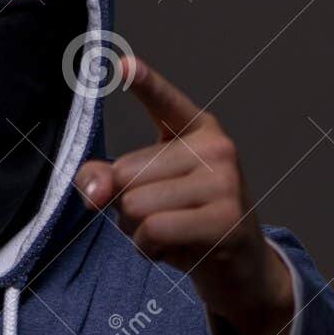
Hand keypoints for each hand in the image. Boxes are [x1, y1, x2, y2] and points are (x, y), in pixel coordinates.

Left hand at [73, 56, 294, 334]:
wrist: (240, 270)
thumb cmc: (188, 224)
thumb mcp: (145, 194)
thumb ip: (108, 181)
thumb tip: (93, 190)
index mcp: (199, 130)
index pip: (165, 103)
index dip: (145, 83)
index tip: (123, 64)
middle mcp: (217, 148)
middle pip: (125, 173)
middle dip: (125, 207)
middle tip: (161, 219)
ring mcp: (226, 183)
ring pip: (135, 205)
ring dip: (136, 232)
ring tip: (170, 235)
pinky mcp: (225, 220)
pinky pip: (153, 230)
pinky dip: (148, 249)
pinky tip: (173, 251)